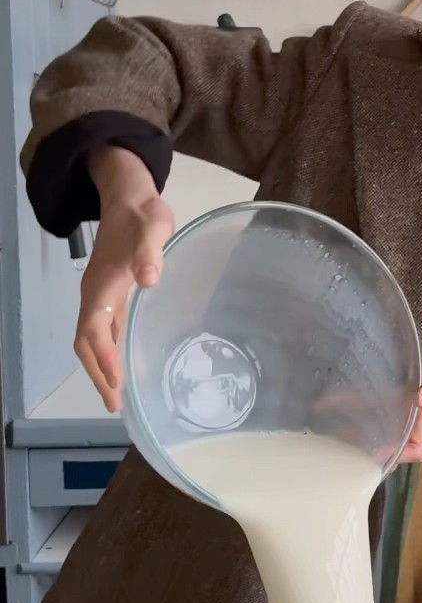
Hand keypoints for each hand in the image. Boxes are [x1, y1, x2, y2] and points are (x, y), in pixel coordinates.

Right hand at [75, 148, 174, 411]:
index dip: (103, 359)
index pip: (94, 331)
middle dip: (97, 374)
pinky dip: (108, 353)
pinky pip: (102, 331)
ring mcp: (100, 296)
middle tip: (114, 405)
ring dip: (101, 368)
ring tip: (116, 396)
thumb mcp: (153, 228)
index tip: (116, 385)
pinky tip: (124, 366)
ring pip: (92, 340)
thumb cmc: (143, 215)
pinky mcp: (110, 294)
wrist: (129, 197)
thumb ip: (151, 252)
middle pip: (86, 344)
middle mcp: (95, 295)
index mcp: (102, 285)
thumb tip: (149, 279)